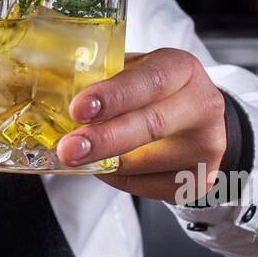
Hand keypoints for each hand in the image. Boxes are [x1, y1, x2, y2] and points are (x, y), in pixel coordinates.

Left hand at [58, 48, 228, 202]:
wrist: (199, 121)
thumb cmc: (154, 92)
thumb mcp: (135, 71)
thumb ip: (104, 77)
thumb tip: (51, 90)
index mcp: (182, 69)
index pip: (150, 80)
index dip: (113, 96)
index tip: (79, 109)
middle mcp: (203, 106)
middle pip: (152, 125)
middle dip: (104, 139)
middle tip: (68, 149)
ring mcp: (206, 147)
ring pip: (146, 163)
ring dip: (103, 163)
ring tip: (77, 156)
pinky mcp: (199, 181)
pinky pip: (146, 187)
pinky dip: (117, 178)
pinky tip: (107, 166)